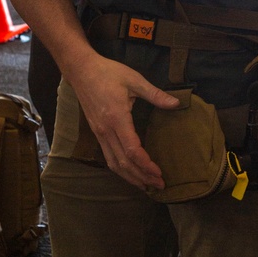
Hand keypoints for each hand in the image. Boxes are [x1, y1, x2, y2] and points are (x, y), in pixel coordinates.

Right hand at [68, 52, 179, 190]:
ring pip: (113, 163)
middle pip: (123, 162)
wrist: (81, 70)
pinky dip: (120, 168)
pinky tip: (130, 172)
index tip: (160, 172)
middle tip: (159, 186)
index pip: (132, 150)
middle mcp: (106, 131)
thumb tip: (176, 103)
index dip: (146, 164)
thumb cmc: (108, 73)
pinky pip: (108, 156)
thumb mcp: (134, 79)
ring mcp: (99, 133)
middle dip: (141, 176)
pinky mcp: (96, 133)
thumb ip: (155, 94)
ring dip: (130, 176)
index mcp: (117, 118)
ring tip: (146, 185)